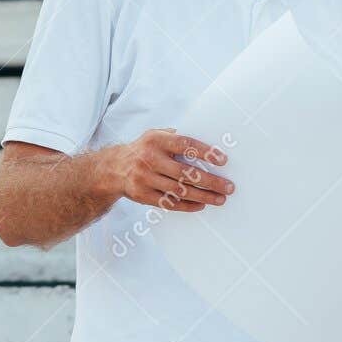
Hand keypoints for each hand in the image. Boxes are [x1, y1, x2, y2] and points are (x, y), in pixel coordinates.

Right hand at [98, 129, 232, 211]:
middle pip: (186, 172)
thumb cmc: (142, 150)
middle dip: (211, 181)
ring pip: (180, 190)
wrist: (113, 169)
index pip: (185, 145)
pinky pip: (170, 203)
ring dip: (203, 196)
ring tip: (220, 198)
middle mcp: (149, 159)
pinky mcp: (143, 195)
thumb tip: (204, 139)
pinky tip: (201, 205)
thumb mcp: (154, 135)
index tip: (222, 160)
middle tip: (228, 186)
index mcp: (155, 140)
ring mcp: (145, 179)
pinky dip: (188, 206)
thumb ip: (175, 136)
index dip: (205, 152)